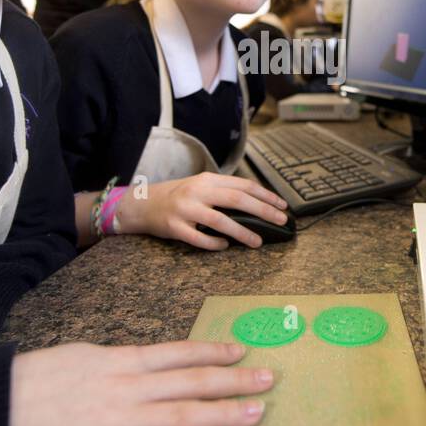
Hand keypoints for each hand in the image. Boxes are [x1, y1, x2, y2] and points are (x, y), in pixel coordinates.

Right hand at [9, 340, 272, 425]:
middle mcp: (123, 386)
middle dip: (232, 381)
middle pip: (188, 382)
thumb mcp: (74, 360)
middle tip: (270, 377)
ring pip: (181, 413)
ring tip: (257, 410)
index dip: (208, 354)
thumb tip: (136, 365)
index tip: (238, 350)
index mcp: (113, 362)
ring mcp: (116, 419)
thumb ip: (109, 365)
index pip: (172, 355)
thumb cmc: (24, 387)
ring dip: (223, 412)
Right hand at [119, 172, 288, 250]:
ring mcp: (185, 210)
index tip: (282, 205)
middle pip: (236, 199)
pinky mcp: (175, 227)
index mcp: (208, 180)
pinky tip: (224, 246)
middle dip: (263, 210)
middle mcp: (197, 192)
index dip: (265, 195)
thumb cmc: (179, 197)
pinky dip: (214, 244)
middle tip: (280, 221)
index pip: (243, 185)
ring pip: (220, 220)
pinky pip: (199, 238)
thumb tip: (257, 205)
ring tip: (257, 241)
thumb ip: (224, 192)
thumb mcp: (201, 187)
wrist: (143, 204)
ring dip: (242, 232)